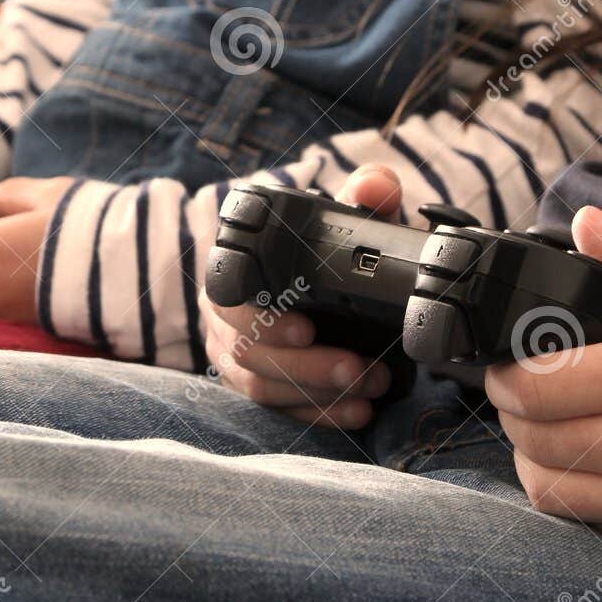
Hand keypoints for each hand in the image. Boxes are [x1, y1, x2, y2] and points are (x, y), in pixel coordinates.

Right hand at [199, 165, 403, 429]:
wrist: (322, 281)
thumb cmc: (328, 248)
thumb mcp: (347, 217)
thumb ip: (366, 195)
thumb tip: (377, 187)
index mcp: (235, 269)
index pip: (231, 298)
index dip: (266, 319)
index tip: (308, 328)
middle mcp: (224, 315)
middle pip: (248, 352)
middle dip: (307, 366)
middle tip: (360, 368)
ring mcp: (234, 356)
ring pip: (261, 387)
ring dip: (318, 395)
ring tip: (370, 388)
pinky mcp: (256, 387)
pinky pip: (277, 411)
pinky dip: (319, 415)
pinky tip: (357, 413)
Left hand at [489, 205, 601, 576]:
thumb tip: (584, 221)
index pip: (534, 382)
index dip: (502, 373)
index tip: (505, 363)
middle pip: (528, 433)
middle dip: (510, 410)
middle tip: (522, 393)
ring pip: (543, 485)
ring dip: (529, 456)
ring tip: (547, 431)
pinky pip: (583, 522)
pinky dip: (569, 496)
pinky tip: (586, 469)